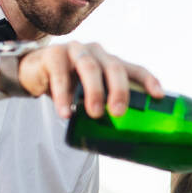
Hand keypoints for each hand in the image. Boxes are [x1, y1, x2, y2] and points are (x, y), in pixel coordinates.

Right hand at [18, 40, 162, 119]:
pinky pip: (60, 76)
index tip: (158, 96)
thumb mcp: (89, 92)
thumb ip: (103, 105)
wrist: (33, 72)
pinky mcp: (53, 56)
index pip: (134, 69)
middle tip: (118, 112)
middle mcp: (97, 53)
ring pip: (90, 68)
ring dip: (94, 91)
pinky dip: (63, 96)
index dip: (148, 81)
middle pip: (114, 67)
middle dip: (120, 90)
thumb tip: (121, 141)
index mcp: (110, 62)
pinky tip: (65, 113)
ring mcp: (75, 51)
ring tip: (95, 114)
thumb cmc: (69, 85)